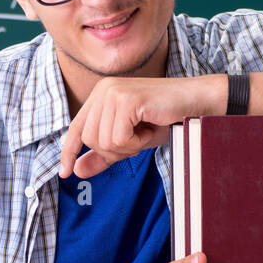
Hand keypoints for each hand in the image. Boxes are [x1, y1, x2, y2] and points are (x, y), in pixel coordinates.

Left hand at [59, 76, 221, 178]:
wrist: (197, 104)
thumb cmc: (166, 120)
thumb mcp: (130, 142)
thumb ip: (103, 155)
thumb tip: (77, 171)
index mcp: (100, 95)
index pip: (76, 128)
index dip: (69, 151)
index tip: (65, 172)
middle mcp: (103, 90)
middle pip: (89, 139)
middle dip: (113, 151)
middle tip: (138, 141)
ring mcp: (113, 92)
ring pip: (103, 141)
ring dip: (128, 146)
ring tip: (145, 132)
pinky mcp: (126, 100)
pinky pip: (118, 138)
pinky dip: (136, 142)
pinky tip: (150, 129)